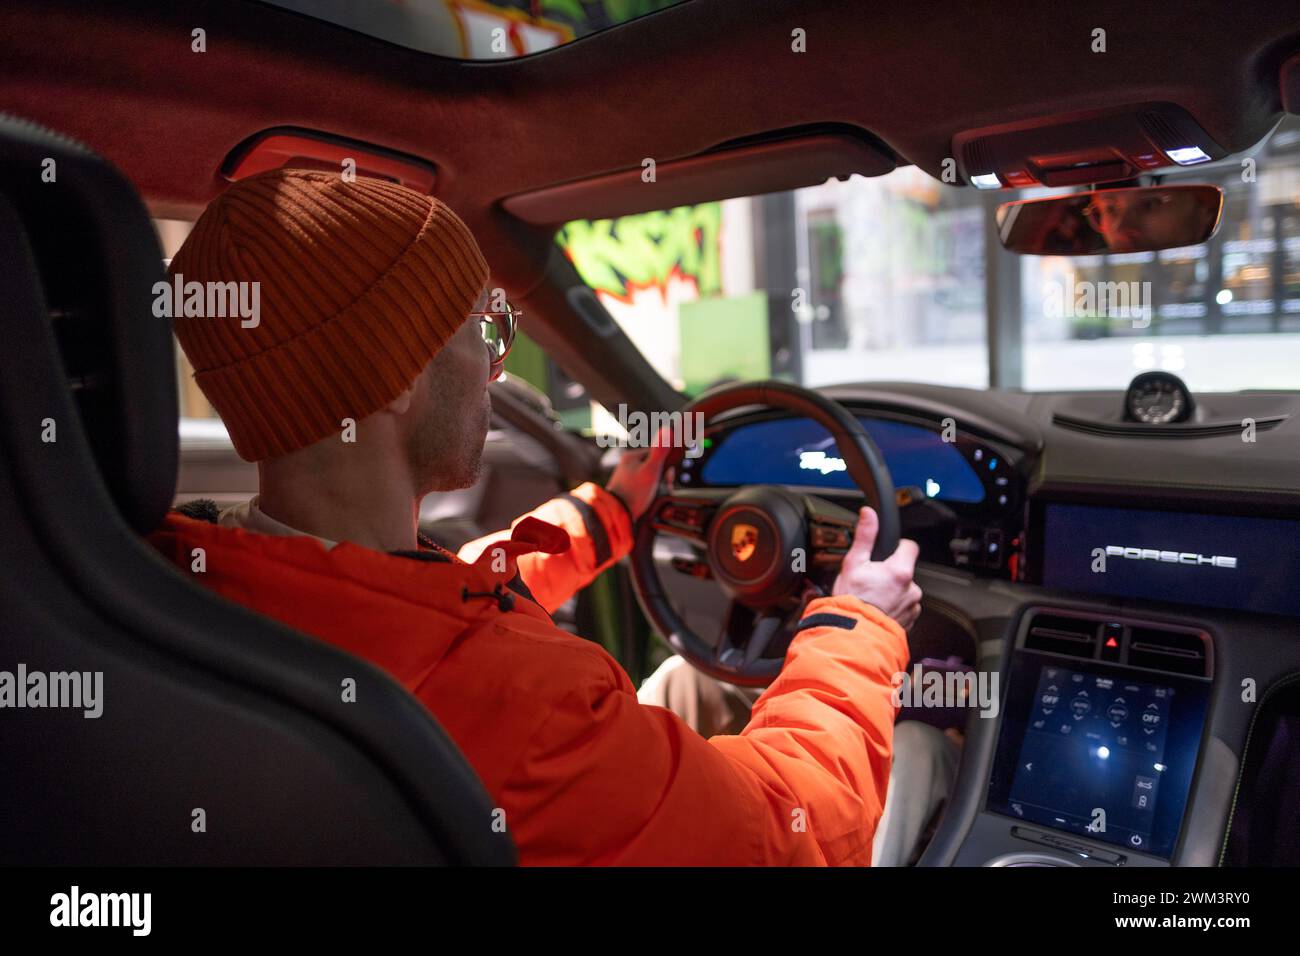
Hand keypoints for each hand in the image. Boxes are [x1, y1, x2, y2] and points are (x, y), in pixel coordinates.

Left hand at [604, 427, 674, 521]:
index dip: (665, 465)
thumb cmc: (633, 493)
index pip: (655, 454)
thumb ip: (659, 451)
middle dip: (661, 477)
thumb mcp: (651, 470)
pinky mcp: (626, 490)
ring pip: (649, 478)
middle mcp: (627, 465)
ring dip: (656, 487)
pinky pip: (643, 488)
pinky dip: (649, 494)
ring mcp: (626, 478)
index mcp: (631, 457)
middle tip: (662, 486)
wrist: (617, 515)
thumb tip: (667, 429)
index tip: (668, 476)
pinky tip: (649, 500)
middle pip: (653, 467)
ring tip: (654, 495)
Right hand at [831, 506, 922, 629]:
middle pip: (905, 570)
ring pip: (905, 590)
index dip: (897, 547)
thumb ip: (865, 536)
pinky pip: (905, 607)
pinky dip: (894, 607)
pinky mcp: (910, 620)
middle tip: (872, 580)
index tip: (885, 554)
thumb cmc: (851, 602)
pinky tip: (878, 609)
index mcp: (900, 571)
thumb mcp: (852, 563)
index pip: (910, 546)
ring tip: (873, 598)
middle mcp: (912, 588)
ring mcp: (913, 606)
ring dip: (893, 591)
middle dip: (891, 573)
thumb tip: (869, 514)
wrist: (852, 636)